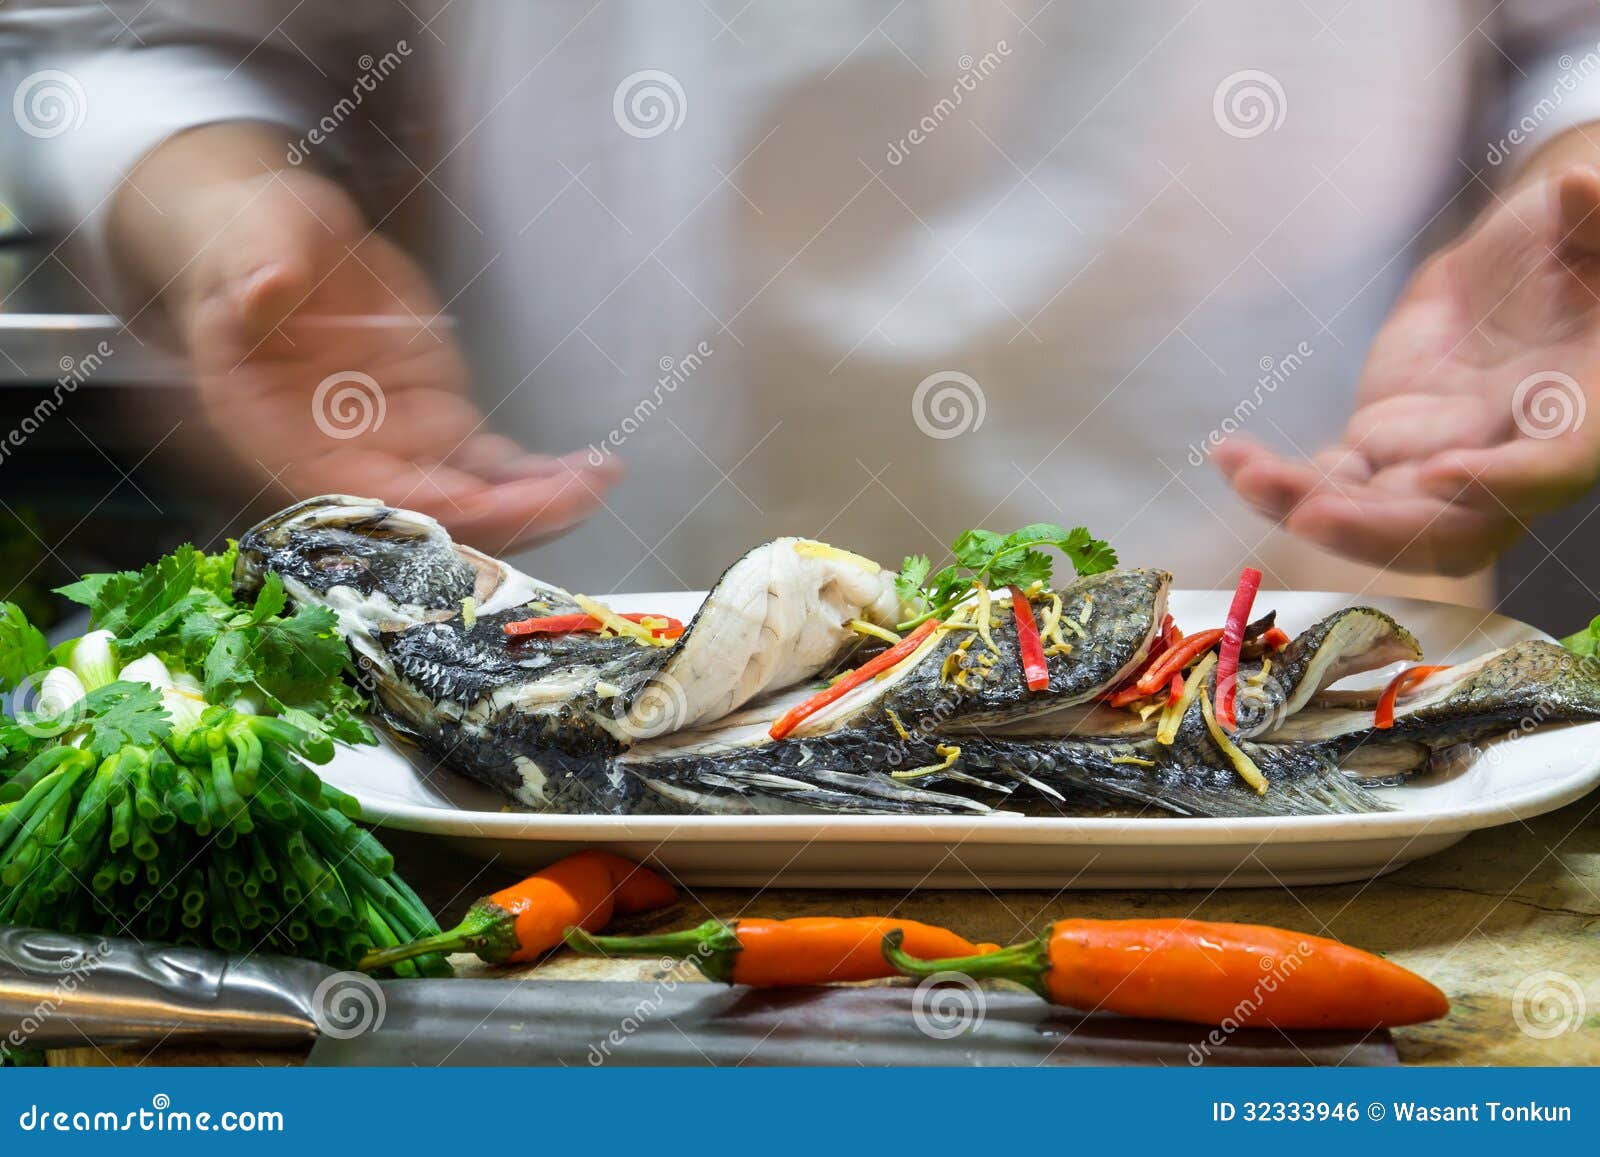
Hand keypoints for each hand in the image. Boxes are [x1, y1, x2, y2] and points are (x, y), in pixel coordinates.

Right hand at [110, 126, 618, 552]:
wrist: (280, 243)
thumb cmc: (252, 241)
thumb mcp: (250, 237)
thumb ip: (257, 264)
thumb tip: (264, 284)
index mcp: (283, 438)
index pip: (366, 496)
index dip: (429, 507)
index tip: (491, 499)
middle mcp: (343, 463)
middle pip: (434, 519)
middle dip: (508, 517)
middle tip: (578, 491)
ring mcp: (399, 450)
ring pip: (473, 506)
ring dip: (537, 505)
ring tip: (598, 477)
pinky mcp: (439, 428)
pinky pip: (493, 472)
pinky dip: (542, 480)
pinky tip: (591, 471)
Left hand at [1217, 157, 1599, 575]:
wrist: (1531, 267)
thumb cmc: (1581, 246)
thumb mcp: (1593, 227)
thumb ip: (1593, 219)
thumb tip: (1578, 186)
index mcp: (1580, 415)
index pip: (1548, 469)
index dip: (1498, 482)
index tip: (1437, 471)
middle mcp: (1509, 459)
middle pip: (1449, 529)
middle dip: (1377, 528)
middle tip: (1310, 513)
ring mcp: (1441, 460)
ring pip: (1378, 516)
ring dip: (1310, 508)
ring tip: (1248, 476)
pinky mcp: (1384, 448)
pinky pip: (1331, 481)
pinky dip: (1278, 480)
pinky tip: (1229, 456)